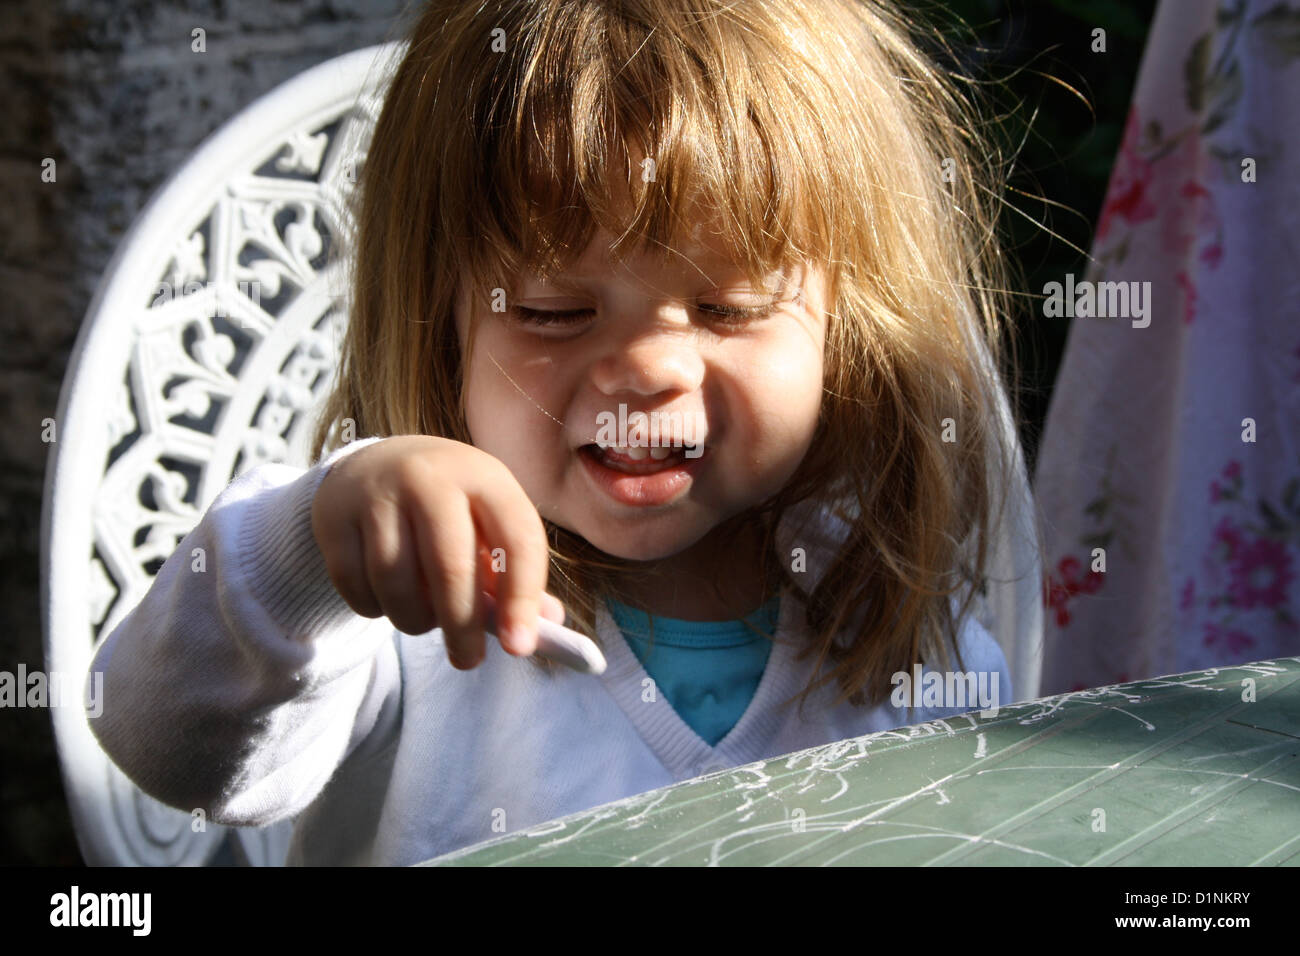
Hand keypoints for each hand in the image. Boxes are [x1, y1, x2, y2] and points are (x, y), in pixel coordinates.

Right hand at [311, 435, 565, 668]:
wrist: (374, 466)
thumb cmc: (449, 508)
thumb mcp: (488, 523)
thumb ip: (516, 573)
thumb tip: (545, 626)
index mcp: (483, 476)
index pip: (517, 538)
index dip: (522, 597)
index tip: (519, 647)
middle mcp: (430, 477)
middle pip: (449, 566)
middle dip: (462, 627)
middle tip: (468, 661)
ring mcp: (377, 494)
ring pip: (397, 584)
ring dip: (415, 620)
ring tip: (425, 618)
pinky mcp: (335, 518)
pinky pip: (357, 588)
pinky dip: (376, 610)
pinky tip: (388, 599)